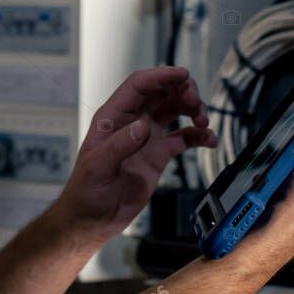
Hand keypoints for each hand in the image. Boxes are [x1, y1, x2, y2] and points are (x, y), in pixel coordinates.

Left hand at [52, 66, 216, 244]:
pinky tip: (208, 140)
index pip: (139, 85)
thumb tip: (141, 126)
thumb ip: (119, 146)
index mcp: (113, 117)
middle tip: (195, 103)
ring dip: (192, 109)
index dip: (161, 76)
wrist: (92, 220)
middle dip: (182, 90)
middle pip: (161, 92)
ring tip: (203, 121)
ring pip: (174, 110)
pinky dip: (198, 135)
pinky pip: (183, 138)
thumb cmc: (86, 192)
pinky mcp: (158, 155)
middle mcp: (131, 122)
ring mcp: (146, 137)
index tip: (182, 74)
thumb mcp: (98, 168)